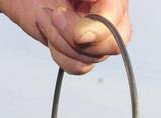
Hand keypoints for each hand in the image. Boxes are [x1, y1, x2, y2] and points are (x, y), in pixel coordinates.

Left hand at [0, 0, 131, 74]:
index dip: (100, 32)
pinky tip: (48, 33)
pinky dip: (59, 54)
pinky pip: (78, 67)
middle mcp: (111, 19)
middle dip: (75, 36)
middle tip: (54, 15)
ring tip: (43, 16)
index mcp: (113, 0)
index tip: (78, 36)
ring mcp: (97, 38)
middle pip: (111, 45)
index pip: (117, 23)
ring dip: (60, 40)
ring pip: (92, 58)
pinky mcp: (81, 52)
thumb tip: (93, 20)